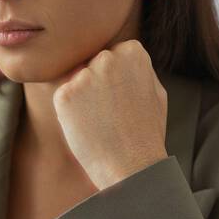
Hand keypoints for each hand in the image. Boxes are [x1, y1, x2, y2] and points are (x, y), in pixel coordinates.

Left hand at [52, 40, 168, 191]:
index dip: (115, 83)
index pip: (113, 57)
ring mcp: (85, 75)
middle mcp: (108, 57)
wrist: (131, 166)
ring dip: (83, 101)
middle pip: (92, 66)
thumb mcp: (155, 92)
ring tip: (101, 124)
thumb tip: (124, 56)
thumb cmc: (146, 134)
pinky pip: (63, 99)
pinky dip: (70, 115)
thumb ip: (139, 70)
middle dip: (97, 87)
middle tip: (111, 116)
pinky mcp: (65, 95)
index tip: (123, 102)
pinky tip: (88, 129)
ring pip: (77, 83)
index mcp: (132, 51)